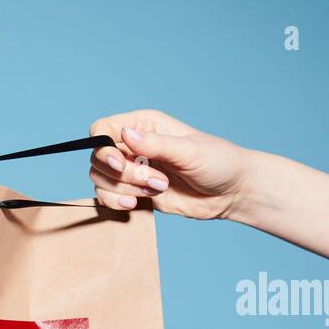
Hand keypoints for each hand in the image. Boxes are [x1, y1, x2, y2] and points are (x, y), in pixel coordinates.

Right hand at [87, 109, 252, 219]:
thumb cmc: (218, 163)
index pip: (102, 128)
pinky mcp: (134, 191)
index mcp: (144, 126)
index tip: (118, 163)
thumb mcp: (189, 151)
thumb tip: (125, 134)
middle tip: (154, 180)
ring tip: (157, 189)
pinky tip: (139, 203)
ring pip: (100, 180)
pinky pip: (108, 197)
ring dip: (124, 189)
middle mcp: (133, 146)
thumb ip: (156, 144)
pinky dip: (117, 203)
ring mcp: (132, 170)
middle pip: (98, 158)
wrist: (230, 193)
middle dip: (122, 174)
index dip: (102, 147)